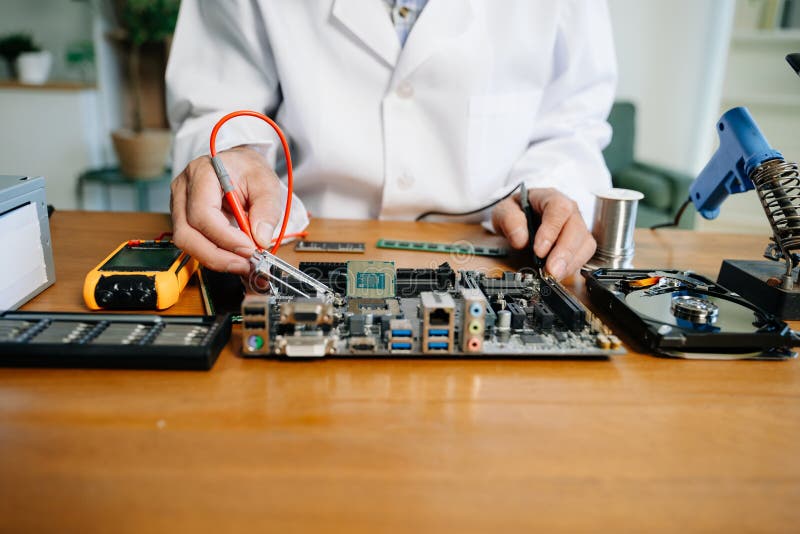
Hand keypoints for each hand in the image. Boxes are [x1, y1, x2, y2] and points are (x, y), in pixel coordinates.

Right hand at [170, 146, 282, 274]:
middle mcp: (183, 189)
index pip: (202, 212)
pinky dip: (214, 255)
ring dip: (215, 259)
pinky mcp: (184, 220)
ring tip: (242, 264)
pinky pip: (193, 243)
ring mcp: (179, 206)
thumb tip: (261, 238)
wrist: (237, 166)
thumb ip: (267, 209)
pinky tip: (234, 258)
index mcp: (202, 173)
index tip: (249, 248)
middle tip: (245, 264)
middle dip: (217, 255)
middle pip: (187, 233)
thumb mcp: (266, 182)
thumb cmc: (248, 170)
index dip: (225, 236)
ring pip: (186, 243)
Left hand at [492, 187, 595, 279]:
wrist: (521, 218)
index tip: (539, 250)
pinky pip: (584, 255)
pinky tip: (558, 274)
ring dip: (570, 262)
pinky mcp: (579, 243)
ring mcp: (577, 227)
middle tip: (551, 270)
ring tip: (554, 275)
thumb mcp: (503, 211)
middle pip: (576, 227)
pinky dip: (572, 267)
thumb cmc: (516, 212)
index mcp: (549, 197)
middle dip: (564, 252)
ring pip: (585, 243)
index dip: (551, 230)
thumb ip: (509, 220)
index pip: (558, 208)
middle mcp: (569, 211)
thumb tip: (521, 239)